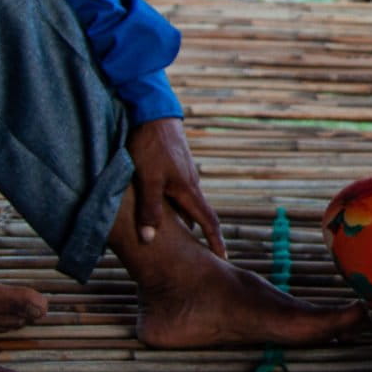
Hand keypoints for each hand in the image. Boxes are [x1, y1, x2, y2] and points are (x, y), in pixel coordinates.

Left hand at [128, 117, 224, 256]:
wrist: (153, 113)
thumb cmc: (151, 146)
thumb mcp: (147, 179)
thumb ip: (149, 209)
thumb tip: (149, 239)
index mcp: (189, 190)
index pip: (208, 221)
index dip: (215, 241)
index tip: (223, 259)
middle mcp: (190, 184)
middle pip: (197, 215)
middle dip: (200, 235)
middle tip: (197, 254)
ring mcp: (182, 174)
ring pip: (184, 204)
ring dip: (183, 220)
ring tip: (176, 237)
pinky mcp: (173, 166)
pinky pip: (176, 193)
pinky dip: (172, 206)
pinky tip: (159, 209)